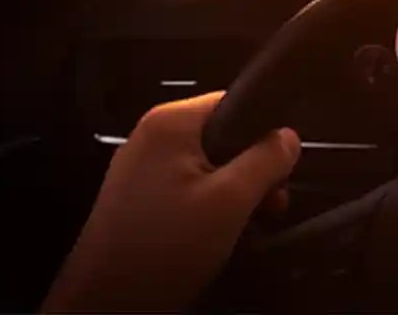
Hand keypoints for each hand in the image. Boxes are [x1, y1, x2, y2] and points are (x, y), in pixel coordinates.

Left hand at [42, 92, 299, 312]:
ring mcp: (139, 170)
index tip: (282, 168)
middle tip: (272, 206)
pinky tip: (219, 235)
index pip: (233, 103)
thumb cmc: (167, 246)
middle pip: (222, 137)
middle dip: (253, 170)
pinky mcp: (137, 200)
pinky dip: (209, 206)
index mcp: (169, 123)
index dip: (265, 132)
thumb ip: (266, 161)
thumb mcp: (230, 201)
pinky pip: (187, 188)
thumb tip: (289, 136)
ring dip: (235, 193)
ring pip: (207, 167)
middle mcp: (150, 137)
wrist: (107, 305)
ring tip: (248, 226)